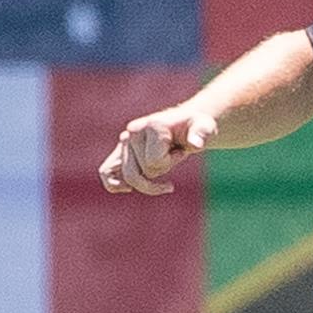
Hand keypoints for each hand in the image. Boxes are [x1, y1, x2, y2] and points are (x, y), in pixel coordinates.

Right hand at [101, 106, 216, 195]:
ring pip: (127, 176)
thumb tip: (195, 144)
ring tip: (161, 170)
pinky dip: (114, 184)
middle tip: (173, 154)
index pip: (154, 162)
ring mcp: (124, 142)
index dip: (171, 161)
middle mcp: (132, 132)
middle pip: (139, 172)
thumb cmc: (196, 126)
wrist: (187, 124)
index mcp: (151, 126)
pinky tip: (127, 189)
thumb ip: (202, 133)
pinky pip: (106, 172)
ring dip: (147, 180)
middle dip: (161, 170)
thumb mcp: (205, 127)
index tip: (180, 150)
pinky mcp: (121, 151)